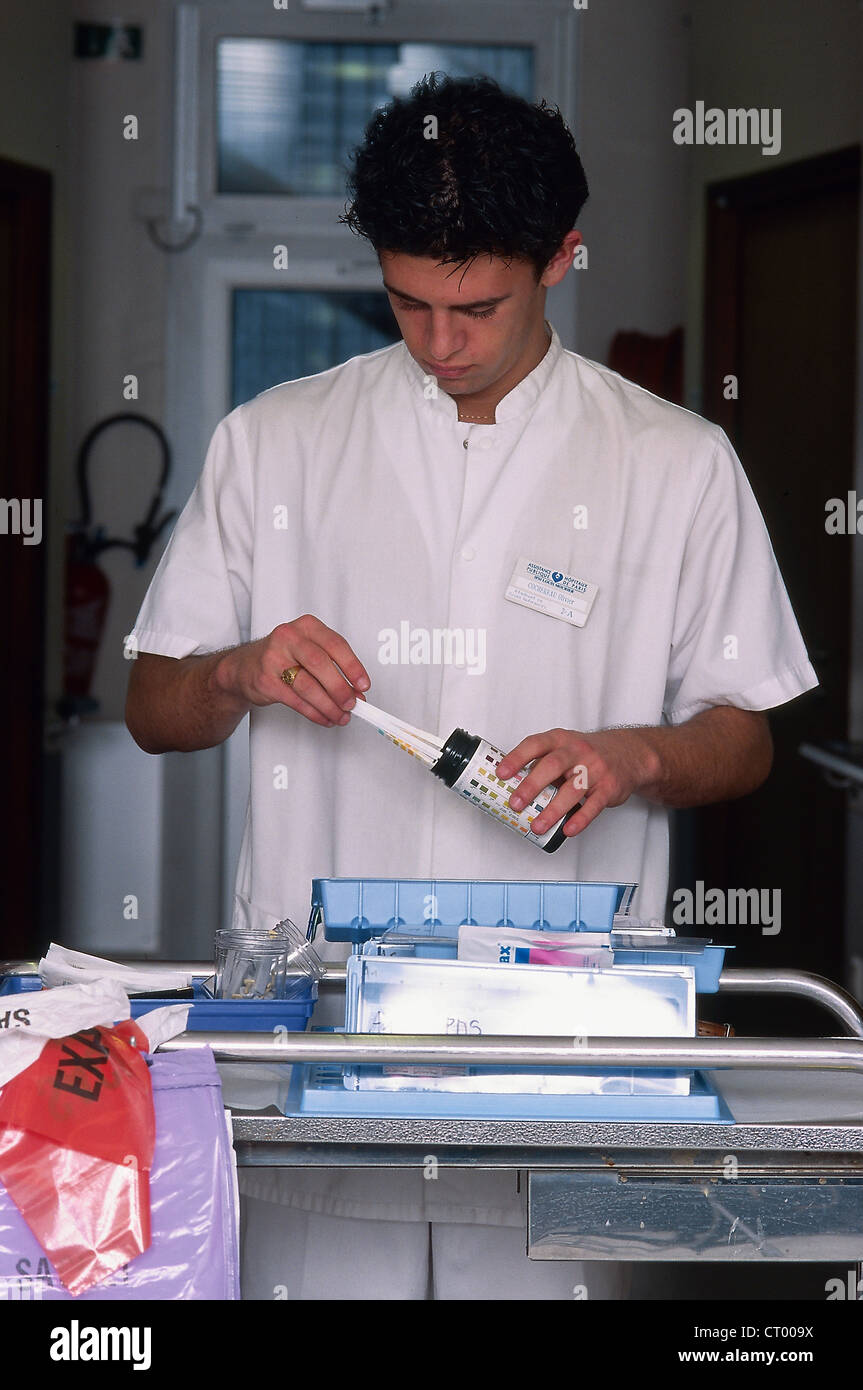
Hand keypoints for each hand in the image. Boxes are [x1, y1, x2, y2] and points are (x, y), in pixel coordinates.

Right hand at [212, 615, 369, 727]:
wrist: (244, 667)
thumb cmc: (283, 656)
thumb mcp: (309, 652)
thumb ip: (334, 669)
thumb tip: (357, 693)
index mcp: (307, 626)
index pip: (336, 645)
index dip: (353, 667)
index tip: (363, 685)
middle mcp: (289, 637)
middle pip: (321, 664)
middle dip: (340, 689)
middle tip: (352, 704)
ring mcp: (274, 658)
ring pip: (308, 686)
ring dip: (328, 706)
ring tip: (340, 716)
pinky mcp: (266, 680)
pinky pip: (296, 700)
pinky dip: (314, 712)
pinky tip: (324, 718)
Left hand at [496, 728, 660, 837]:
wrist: (628, 753)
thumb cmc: (587, 753)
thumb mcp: (564, 747)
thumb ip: (541, 763)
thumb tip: (511, 787)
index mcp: (560, 740)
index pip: (535, 744)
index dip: (516, 758)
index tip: (501, 773)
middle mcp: (577, 751)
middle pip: (552, 765)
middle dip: (531, 785)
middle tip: (515, 803)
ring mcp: (595, 769)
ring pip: (572, 790)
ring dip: (553, 810)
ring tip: (537, 825)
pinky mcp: (609, 787)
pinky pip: (594, 805)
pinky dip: (580, 819)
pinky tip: (567, 829)